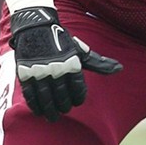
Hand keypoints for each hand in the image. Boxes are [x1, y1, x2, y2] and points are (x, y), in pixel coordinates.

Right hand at [9, 6, 121, 121]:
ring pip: (46, 98)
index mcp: (72, 64)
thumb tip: (119, 69)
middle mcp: (56, 69)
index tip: (77, 102)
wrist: (36, 27)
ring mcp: (40, 72)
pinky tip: (38, 111)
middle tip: (64, 110)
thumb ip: (99, 63)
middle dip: (64, 107)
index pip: (78, 89)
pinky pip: (31, 94)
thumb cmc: (62, 40)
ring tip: (52, 117)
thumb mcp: (81, 51)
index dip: (78, 98)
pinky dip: (34, 105)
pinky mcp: (25, 73)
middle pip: (62, 97)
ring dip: (49, 111)